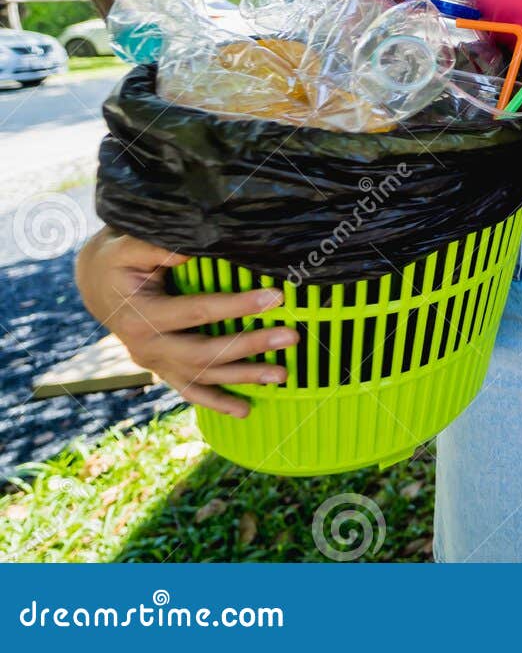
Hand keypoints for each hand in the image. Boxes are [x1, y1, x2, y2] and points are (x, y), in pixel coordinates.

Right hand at [74, 227, 297, 417]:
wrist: (95, 284)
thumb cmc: (118, 260)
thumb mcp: (128, 247)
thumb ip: (159, 247)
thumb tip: (195, 248)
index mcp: (140, 316)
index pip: (197, 312)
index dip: (237, 306)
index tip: (276, 298)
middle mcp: (145, 347)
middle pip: (204, 352)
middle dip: (250, 346)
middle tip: (290, 337)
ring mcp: (154, 362)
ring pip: (202, 376)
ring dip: (244, 377)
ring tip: (283, 375)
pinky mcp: (161, 368)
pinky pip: (190, 389)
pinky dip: (217, 402)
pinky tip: (245, 410)